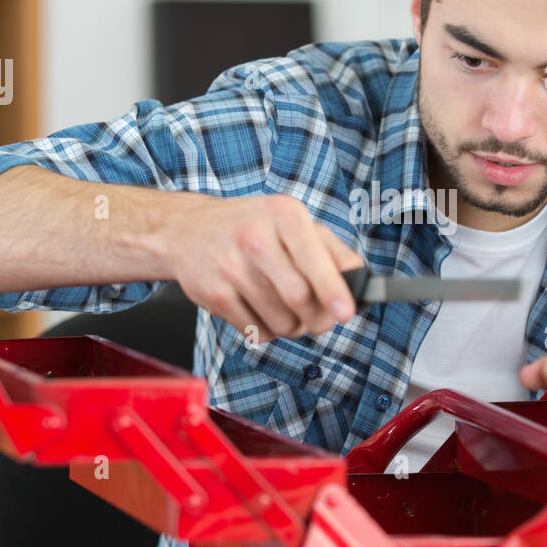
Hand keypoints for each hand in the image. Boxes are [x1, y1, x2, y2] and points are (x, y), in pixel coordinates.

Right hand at [169, 193, 364, 342]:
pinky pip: (256, 331)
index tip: (346, 313)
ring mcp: (230, 267)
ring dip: (294, 327)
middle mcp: (255, 237)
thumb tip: (359, 279)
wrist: (188, 229)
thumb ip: (330, 249)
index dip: (333, 290)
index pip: (313, 259)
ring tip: (289, 311)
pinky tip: (263, 311)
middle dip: (317, 318)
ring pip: (280, 321)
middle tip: (322, 320)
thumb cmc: (252, 226)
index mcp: (284, 215)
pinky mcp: (213, 295)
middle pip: (298, 297)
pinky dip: (269, 332)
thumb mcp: (292, 221)